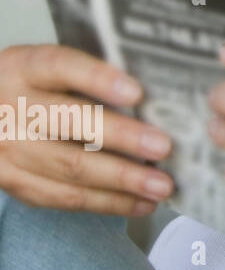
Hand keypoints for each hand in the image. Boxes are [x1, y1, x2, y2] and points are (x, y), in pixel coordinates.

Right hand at [0, 44, 173, 214]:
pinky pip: (61, 197)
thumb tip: (157, 96)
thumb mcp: (49, 69)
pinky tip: (139, 203)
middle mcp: (11, 107)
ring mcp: (6, 149)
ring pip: (68, 167)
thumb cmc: (34, 87)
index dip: (99, 79)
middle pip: (69, 122)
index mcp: (24, 67)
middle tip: (164, 147)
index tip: (138, 92)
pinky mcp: (10, 181)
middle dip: (122, 137)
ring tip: (162, 186)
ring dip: (122, 180)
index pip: (61, 66)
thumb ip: (90, 76)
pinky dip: (106, 203)